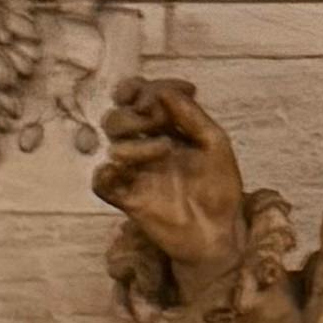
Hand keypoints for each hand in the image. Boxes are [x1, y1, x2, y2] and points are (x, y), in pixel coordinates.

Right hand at [93, 77, 250, 308]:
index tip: (164, 93)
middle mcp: (145, 147)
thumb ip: (192, 116)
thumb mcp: (215, 145)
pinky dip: (105, 172)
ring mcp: (135, 172)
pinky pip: (101, 182)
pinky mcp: (128, 198)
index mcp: (165, 130)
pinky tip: (124, 169)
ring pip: (111, 144)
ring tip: (163, 149)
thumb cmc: (221, 187)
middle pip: (118, 117)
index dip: (142, 89)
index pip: (139, 98)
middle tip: (158, 120)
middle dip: (135, 113)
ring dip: (132, 139)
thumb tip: (163, 91)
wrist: (219, 233)